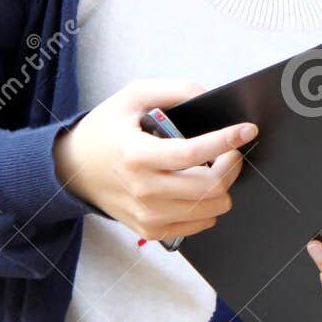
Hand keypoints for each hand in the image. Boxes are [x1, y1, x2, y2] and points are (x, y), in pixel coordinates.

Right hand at [52, 79, 253, 241]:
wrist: (74, 168)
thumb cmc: (107, 130)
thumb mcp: (134, 95)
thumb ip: (175, 91)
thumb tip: (210, 98)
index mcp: (136, 155)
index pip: (192, 154)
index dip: (226, 141)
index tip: (247, 130)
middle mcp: (142, 190)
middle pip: (209, 187)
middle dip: (231, 165)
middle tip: (231, 151)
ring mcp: (147, 215)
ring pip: (210, 209)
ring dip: (224, 186)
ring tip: (215, 167)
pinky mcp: (150, 230)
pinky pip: (199, 224)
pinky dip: (209, 205)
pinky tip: (199, 188)